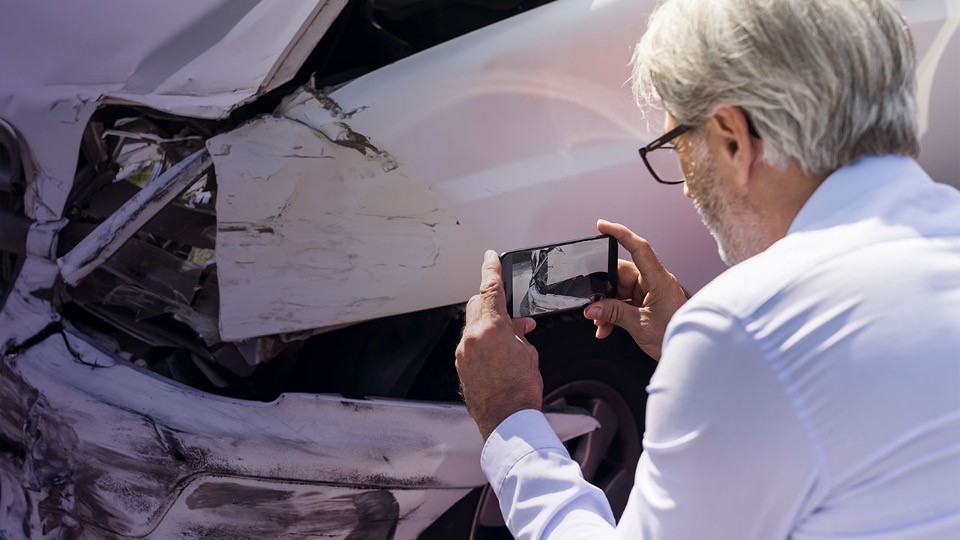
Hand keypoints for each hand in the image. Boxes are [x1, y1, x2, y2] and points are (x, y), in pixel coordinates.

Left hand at [456, 250, 542, 439]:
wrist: (507, 423)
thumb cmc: (521, 390)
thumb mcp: (528, 354)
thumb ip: (518, 334)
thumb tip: (515, 327)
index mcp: (490, 329)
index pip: (489, 289)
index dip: (491, 269)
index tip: (490, 257)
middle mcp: (471, 338)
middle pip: (478, 305)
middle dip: (493, 302)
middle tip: (512, 312)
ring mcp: (463, 353)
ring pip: (474, 325)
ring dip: (491, 325)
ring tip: (512, 339)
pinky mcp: (461, 367)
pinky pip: (472, 344)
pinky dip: (484, 342)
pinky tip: (500, 354)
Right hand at [583, 220, 686, 359]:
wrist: (691, 353)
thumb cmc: (674, 337)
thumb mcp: (640, 326)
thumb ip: (614, 314)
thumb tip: (592, 308)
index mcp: (659, 280)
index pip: (640, 248)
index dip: (621, 233)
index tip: (602, 225)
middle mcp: (656, 282)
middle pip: (622, 273)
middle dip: (604, 289)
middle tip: (593, 305)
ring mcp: (651, 292)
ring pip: (620, 290)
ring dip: (608, 306)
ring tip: (601, 324)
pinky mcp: (648, 303)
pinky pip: (625, 301)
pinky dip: (614, 313)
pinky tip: (606, 327)